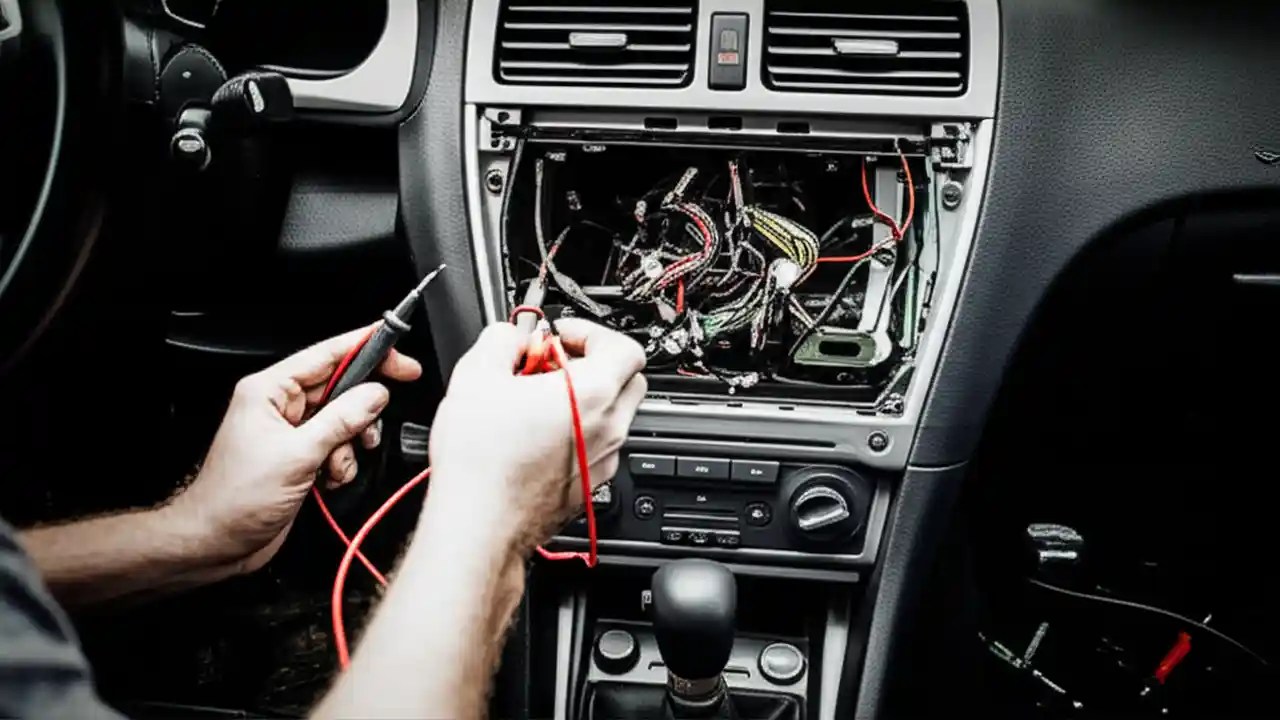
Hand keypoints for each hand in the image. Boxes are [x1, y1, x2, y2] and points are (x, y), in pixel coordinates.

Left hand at [172, 326, 421, 572]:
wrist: (216, 542)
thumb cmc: (234, 499)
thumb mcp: (296, 455)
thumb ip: (340, 421)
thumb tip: (375, 395)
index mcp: (270, 391)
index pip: (327, 355)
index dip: (368, 350)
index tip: (400, 358)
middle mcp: (281, 407)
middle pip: (340, 389)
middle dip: (359, 414)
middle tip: (370, 429)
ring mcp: (291, 432)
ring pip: (344, 421)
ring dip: (349, 446)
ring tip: (334, 466)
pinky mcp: (300, 457)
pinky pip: (337, 447)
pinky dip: (341, 464)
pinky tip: (326, 480)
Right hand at [427, 319, 645, 552]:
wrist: (480, 522)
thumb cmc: (482, 459)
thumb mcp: (477, 373)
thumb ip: (501, 339)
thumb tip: (511, 336)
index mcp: (594, 393)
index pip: (626, 347)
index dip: (594, 333)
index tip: (563, 336)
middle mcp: (609, 428)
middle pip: (628, 380)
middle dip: (594, 364)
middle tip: (554, 364)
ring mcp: (603, 461)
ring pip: (613, 416)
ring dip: (585, 399)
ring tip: (537, 400)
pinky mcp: (590, 486)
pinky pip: (597, 447)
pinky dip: (578, 432)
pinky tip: (536, 434)